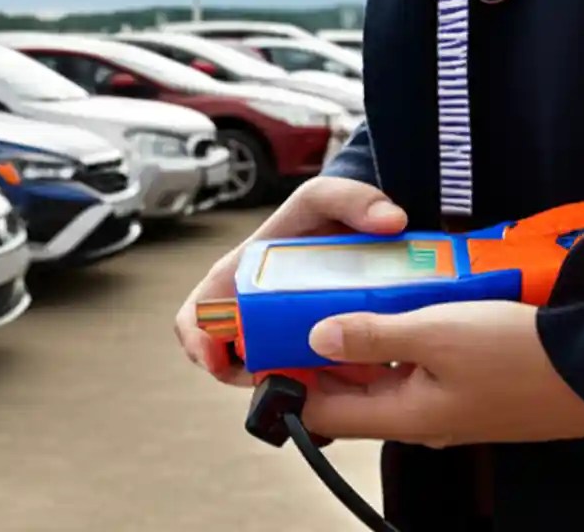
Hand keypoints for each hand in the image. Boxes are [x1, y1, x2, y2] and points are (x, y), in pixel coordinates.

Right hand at [174, 177, 407, 384]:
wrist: (353, 229)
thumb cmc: (324, 213)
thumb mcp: (329, 197)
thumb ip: (354, 197)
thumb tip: (389, 221)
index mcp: (233, 277)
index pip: (194, 316)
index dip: (197, 341)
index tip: (215, 359)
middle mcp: (245, 310)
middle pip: (224, 359)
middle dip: (245, 377)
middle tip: (277, 380)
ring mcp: (271, 334)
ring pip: (262, 373)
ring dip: (282, 383)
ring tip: (317, 380)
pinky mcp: (300, 350)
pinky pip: (297, 378)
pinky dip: (314, 387)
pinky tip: (342, 379)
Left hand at [301, 300, 583, 446]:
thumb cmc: (517, 353)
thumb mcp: (433, 334)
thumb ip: (370, 336)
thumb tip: (315, 338)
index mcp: (401, 416)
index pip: (321, 411)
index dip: (287, 382)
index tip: (265, 349)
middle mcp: (417, 418)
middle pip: (348, 392)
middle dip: (319, 357)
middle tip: (295, 315)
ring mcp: (443, 405)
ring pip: (382, 378)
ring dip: (359, 344)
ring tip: (338, 303)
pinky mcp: (465, 388)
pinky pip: (415, 369)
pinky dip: (397, 342)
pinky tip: (396, 309)